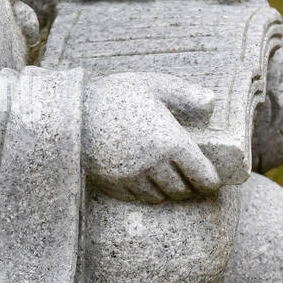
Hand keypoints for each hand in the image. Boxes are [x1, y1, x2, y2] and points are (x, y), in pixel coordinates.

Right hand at [82, 71, 221, 202]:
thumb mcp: (153, 84)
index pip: (203, 178)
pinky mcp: (113, 184)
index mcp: (171, 143)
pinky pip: (137, 198)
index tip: (209, 178)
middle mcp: (154, 166)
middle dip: (189, 187)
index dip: (210, 181)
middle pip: (182, 192)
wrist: (71, 111)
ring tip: (167, 178)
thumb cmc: (115, 94)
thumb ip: (186, 94)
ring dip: (166, 190)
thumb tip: (211, 104)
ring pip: (160, 197)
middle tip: (190, 178)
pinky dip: (145, 192)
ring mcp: (132, 178)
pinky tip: (144, 178)